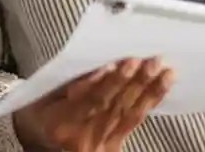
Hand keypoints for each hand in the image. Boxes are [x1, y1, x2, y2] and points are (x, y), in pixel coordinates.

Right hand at [13, 57, 173, 151]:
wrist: (42, 146)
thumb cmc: (41, 115)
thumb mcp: (43, 98)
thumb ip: (68, 84)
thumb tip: (98, 67)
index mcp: (59, 122)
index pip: (84, 101)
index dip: (101, 82)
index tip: (114, 64)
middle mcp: (81, 137)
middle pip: (111, 106)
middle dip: (132, 81)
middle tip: (149, 61)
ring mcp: (100, 145)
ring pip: (127, 113)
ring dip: (148, 90)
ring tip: (163, 70)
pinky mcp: (114, 148)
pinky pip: (135, 122)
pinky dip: (150, 101)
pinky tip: (162, 85)